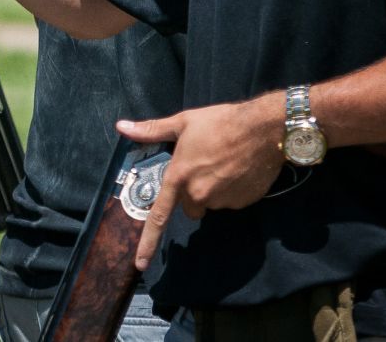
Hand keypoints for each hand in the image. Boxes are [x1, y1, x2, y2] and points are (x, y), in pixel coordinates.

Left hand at [116, 90, 285, 269]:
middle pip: (188, 206)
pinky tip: (237, 170)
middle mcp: (198, 194)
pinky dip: (232, 190)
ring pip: (210, 203)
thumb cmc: (220, 122)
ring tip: (222, 163)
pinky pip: (231, 201)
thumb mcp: (183, 122)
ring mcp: (223, 201)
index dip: (147, 242)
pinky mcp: (243, 203)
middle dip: (192, 192)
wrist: (264, 129)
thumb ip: (151, 130)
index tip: (141, 263)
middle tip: (202, 165)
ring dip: (212, 190)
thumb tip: (122, 127)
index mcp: (179, 178)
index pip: (159, 216)